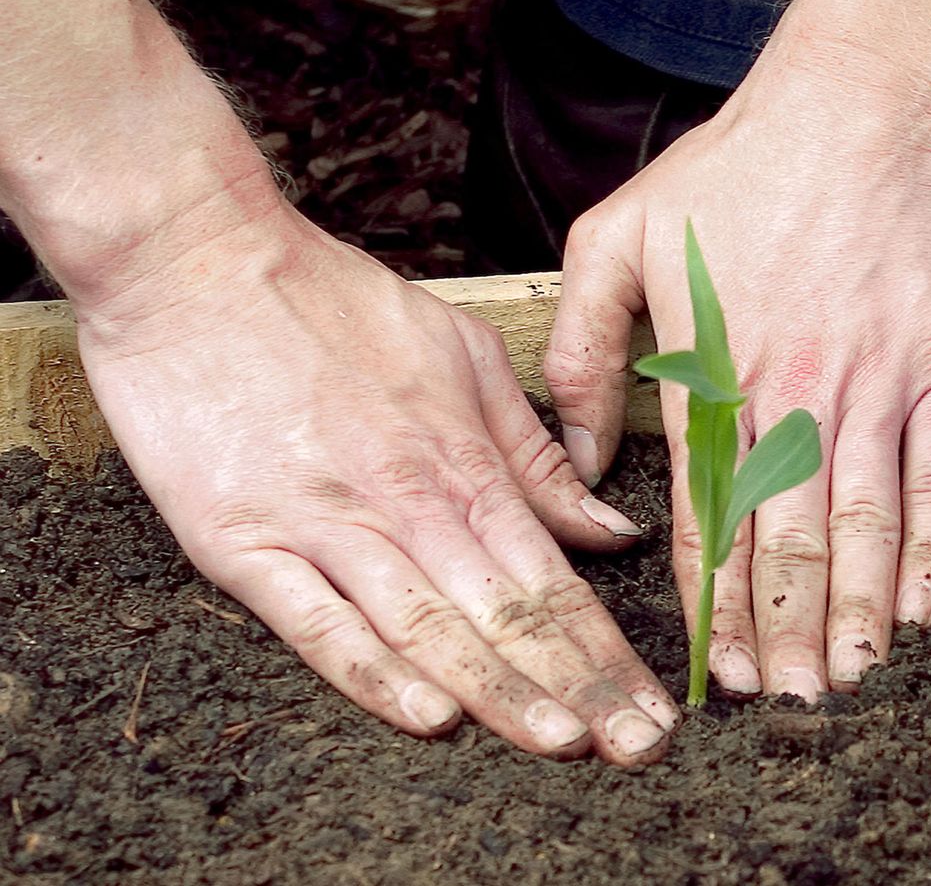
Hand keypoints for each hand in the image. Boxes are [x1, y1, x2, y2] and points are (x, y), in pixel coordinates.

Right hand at [73, 204, 679, 766]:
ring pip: (429, 629)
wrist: (196, 260)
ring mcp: (323, 524)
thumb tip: (611, 530)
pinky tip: (427, 715)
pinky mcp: (239, 539)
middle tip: (638, 750)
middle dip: (580, 689)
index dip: (610, 651)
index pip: (556, 579)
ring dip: (501, 693)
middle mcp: (406, 503)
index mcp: (465, 462)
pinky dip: (372, 672)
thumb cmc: (334, 302)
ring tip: (564, 744)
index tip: (655, 708)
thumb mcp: (465, 354)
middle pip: (507, 615)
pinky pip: (315, 622)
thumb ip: (535, 455)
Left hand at [545, 50, 930, 698]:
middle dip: (783, 631)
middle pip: (784, 538)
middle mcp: (790, 392)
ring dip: (853, 608)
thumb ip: (583, 346)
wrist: (858, 103)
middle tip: (788, 700)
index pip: (704, 515)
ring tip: (848, 677)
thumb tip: (580, 453)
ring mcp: (874, 382)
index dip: (711, 602)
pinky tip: (922, 603)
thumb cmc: (737, 169)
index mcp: (710, 373)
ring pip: (861, 521)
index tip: (715, 667)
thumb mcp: (619, 235)